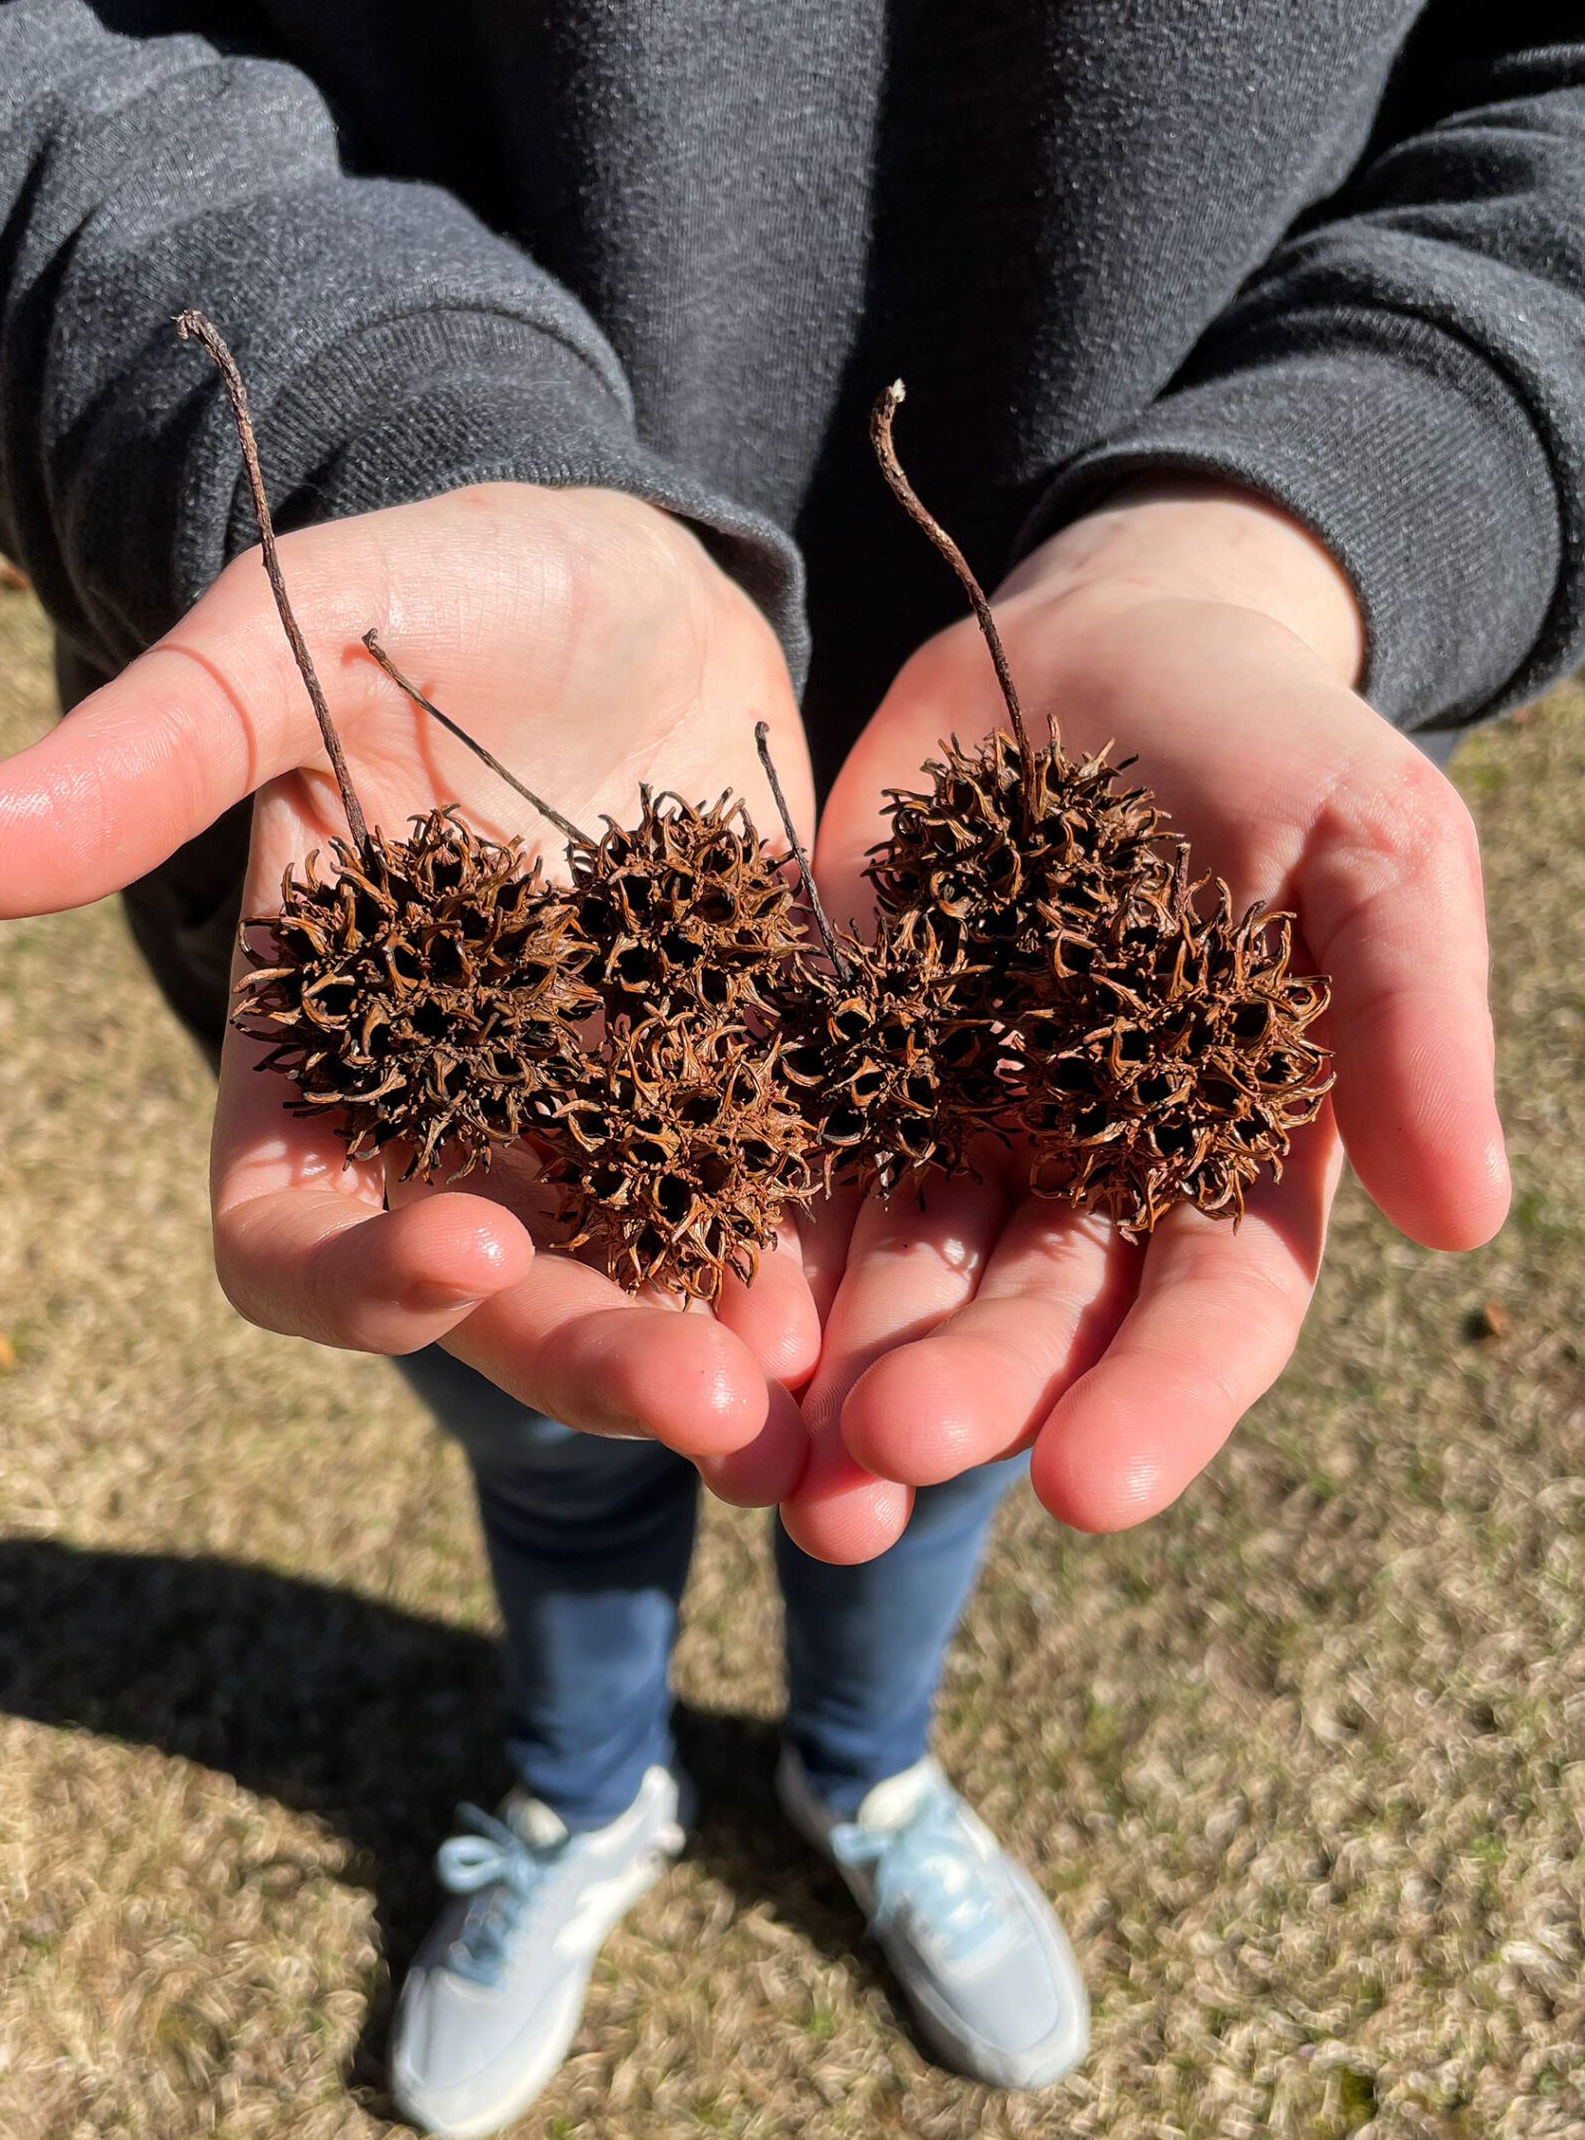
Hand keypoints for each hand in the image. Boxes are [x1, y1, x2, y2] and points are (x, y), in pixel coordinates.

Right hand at [0, 485, 819, 1504]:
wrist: (624, 569)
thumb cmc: (429, 593)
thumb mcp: (285, 645)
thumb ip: (150, 757)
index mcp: (331, 1065)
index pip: (300, 1232)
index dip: (366, 1275)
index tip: (470, 1242)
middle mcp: (473, 1128)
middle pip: (511, 1297)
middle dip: (597, 1353)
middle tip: (707, 1400)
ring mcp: (627, 1121)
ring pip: (666, 1286)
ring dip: (744, 1366)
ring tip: (836, 1431)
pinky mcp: (767, 1084)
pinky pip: (805, 1204)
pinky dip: (854, 1267)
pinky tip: (934, 1315)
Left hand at [783, 483, 1509, 1557]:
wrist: (1099, 648)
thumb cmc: (1269, 742)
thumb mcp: (1371, 839)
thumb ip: (1409, 1012)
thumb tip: (1467, 1216)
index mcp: (1229, 1160)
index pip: (1210, 1311)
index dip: (1159, 1403)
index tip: (1090, 1490)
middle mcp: (1082, 1178)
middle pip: (1026, 1315)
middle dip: (961, 1394)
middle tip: (880, 1453)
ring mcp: (946, 1127)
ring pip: (887, 1273)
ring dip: (826, 1367)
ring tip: (758, 1454)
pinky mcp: (830, 1061)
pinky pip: (776, 1157)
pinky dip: (733, 1233)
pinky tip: (672, 1303)